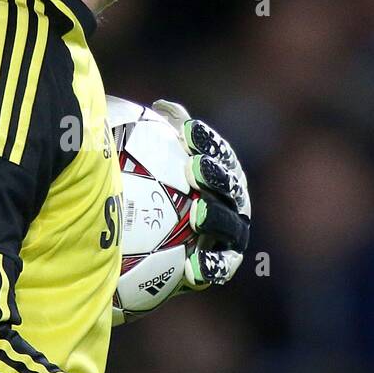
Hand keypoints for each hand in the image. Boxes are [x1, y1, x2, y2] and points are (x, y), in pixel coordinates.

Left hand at [149, 99, 250, 288]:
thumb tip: (162, 106)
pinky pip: (221, 266)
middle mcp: (229, 200)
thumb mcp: (144, 158)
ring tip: (196, 215)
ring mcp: (229, 232)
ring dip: (217, 218)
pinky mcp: (222, 264)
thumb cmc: (143, 192)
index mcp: (217, 170)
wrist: (141, 245)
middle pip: (230, 185)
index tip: (186, 131)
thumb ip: (156, 131)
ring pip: (232, 225)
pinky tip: (192, 266)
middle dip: (217, 174)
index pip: (216, 151)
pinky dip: (210, 265)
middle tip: (193, 169)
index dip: (206, 140)